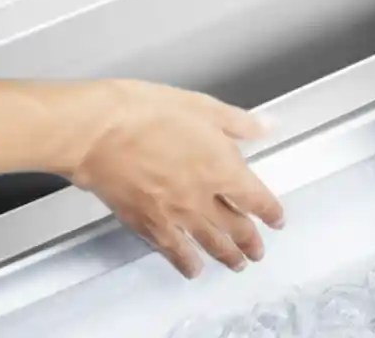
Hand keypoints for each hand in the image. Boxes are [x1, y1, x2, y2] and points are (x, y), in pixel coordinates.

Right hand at [67, 80, 282, 277]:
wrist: (97, 133)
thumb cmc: (145, 112)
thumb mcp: (200, 105)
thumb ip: (237, 122)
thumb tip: (267, 126)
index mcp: (223, 168)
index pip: (257, 199)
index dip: (271, 213)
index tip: (277, 220)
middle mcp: (204, 198)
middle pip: (237, 228)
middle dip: (251, 242)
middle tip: (257, 251)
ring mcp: (175, 215)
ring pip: (210, 244)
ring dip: (227, 257)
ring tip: (237, 265)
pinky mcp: (147, 224)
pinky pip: (174, 251)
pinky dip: (186, 263)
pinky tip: (192, 269)